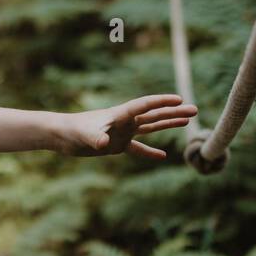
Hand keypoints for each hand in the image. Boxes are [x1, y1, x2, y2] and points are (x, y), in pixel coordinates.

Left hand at [54, 94, 197, 159]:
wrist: (62, 135)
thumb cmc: (72, 130)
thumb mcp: (85, 134)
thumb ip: (96, 137)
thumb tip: (104, 144)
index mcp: (120, 114)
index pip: (145, 105)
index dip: (161, 102)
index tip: (179, 99)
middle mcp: (125, 121)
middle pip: (154, 114)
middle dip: (173, 112)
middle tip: (194, 109)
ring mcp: (123, 132)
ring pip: (151, 127)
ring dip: (168, 124)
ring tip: (187, 121)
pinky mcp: (118, 144)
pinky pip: (138, 148)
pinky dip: (150, 152)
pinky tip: (163, 156)